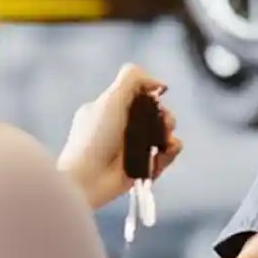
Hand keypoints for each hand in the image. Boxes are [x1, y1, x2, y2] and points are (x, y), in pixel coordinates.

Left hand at [57, 63, 181, 208]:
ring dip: (169, 133)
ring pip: (162, 134)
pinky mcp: (142, 168)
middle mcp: (120, 127)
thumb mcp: (111, 99)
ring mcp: (132, 149)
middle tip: (163, 122)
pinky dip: (170, 152)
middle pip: (154, 114)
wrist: (87, 179)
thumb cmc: (95, 138)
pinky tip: (167, 151)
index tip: (158, 95)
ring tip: (165, 140)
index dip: (151, 94)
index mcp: (109, 108)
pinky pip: (165, 155)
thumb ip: (133, 79)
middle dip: (164, 116)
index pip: (138, 95)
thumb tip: (158, 83)